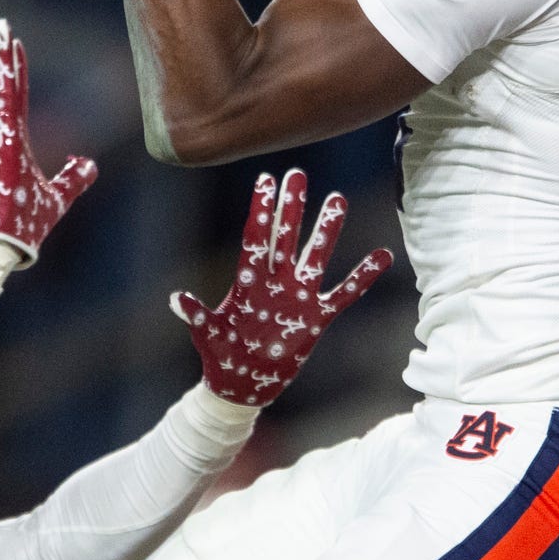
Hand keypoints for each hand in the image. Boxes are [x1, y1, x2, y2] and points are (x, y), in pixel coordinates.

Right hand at [0, 21, 96, 263]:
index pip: (16, 99)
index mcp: (14, 145)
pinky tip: (3, 56)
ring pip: (1, 90)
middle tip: (0, 24)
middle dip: (3, 55)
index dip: (17, 72)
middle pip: (5, 87)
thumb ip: (74, 177)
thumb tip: (89, 161)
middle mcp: (4, 138)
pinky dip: (3, 80)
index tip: (15, 45)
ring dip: (0, 59)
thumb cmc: (25, 226)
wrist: (5, 247)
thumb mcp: (60, 197)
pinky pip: (3, 104)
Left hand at [173, 168, 389, 406]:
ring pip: (316, 257)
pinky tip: (382, 255)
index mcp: (248, 281)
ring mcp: (298, 297)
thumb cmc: (220, 356)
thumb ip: (196, 316)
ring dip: (326, 231)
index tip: (266, 180)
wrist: (243, 384)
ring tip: (337, 199)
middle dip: (292, 207)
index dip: (261, 210)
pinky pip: (344, 294)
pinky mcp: (316, 318)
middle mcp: (275, 282)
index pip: (256, 238)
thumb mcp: (207, 335)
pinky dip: (362, 277)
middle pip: (286, 237)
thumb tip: (176, 299)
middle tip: (298, 174)